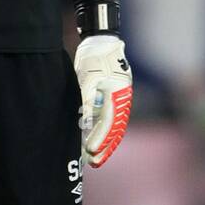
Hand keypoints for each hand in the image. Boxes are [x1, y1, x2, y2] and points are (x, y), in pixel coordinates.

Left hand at [74, 34, 131, 166]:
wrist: (103, 42)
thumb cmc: (94, 57)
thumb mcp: (88, 77)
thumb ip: (86, 99)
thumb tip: (83, 121)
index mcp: (118, 95)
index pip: (109, 122)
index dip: (100, 138)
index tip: (91, 151)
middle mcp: (122, 101)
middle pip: (115, 130)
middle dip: (105, 147)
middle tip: (94, 161)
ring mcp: (119, 101)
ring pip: (114, 128)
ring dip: (105, 143)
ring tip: (94, 158)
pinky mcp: (112, 99)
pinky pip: (109, 121)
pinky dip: (103, 133)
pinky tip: (93, 143)